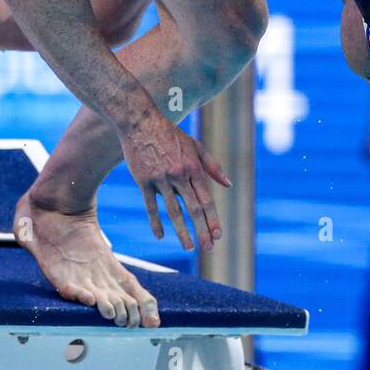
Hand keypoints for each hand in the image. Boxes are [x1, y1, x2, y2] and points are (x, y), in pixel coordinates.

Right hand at [121, 108, 230, 251]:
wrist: (140, 122)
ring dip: (182, 231)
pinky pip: (150, 206)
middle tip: (208, 247)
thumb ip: (213, 166)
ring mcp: (161, 179)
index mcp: (194, 168)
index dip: (213, 219)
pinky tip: (160, 236)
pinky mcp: (143, 180)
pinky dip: (156, 222)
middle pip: (193, 208)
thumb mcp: (195, 146)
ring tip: (189, 247)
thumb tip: (228, 185)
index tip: (218, 235)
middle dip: (202, 230)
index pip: (206, 199)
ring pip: (174, 211)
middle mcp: (179, 175)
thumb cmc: (170, 135)